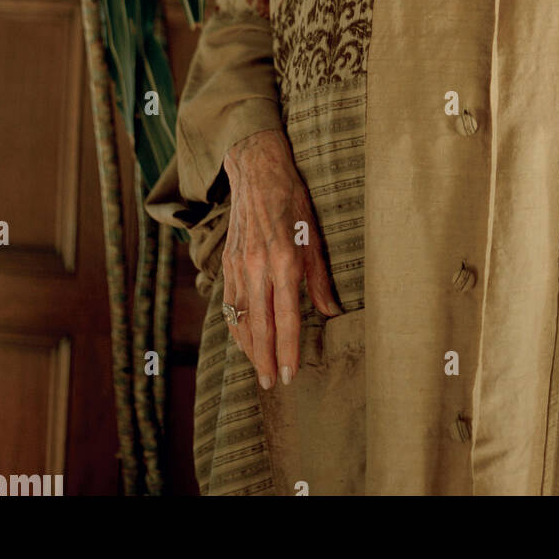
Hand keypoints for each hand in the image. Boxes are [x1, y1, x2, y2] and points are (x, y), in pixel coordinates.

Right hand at [221, 129, 342, 388]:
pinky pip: (229, 304)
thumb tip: (331, 313)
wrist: (257, 173)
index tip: (290, 375)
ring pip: (240, 319)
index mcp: (284, 262)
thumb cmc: (292, 202)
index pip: (287, 319)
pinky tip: (244, 339)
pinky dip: (236, 326)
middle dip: (265, 360)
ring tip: (260, 369)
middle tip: (272, 385)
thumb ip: (320, 280)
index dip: (289, 350)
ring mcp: (238, 267)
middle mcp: (258, 268)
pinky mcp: (227, 263)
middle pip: (260, 327)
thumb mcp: (314, 238)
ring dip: (249, 348)